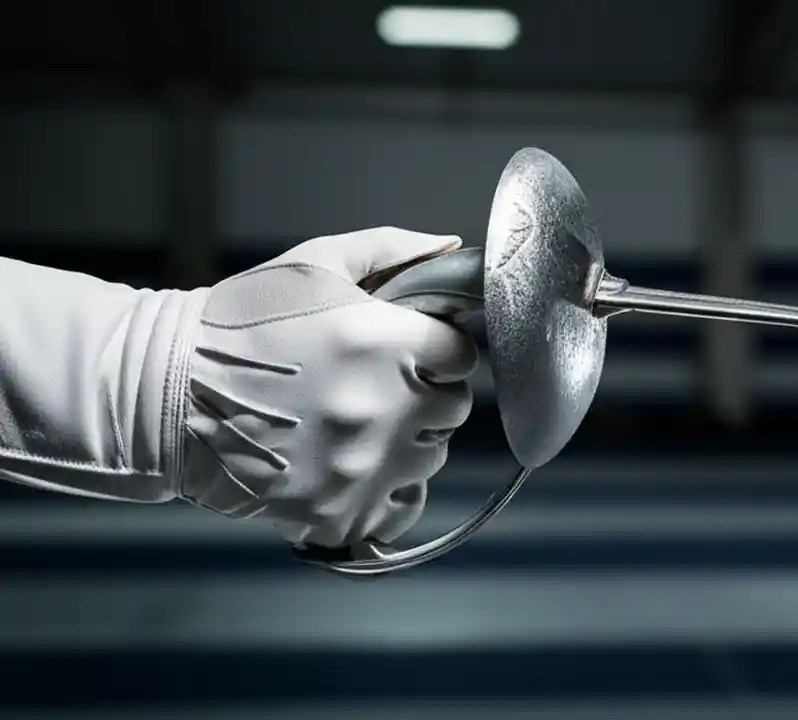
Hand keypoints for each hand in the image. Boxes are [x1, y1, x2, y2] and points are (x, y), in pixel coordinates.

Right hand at [180, 227, 477, 550]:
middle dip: (426, 393)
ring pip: (429, 457)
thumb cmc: (239, 319)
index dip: (440, 349)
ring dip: (405, 441)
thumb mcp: (314, 263)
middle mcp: (384, 409)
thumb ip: (392, 250)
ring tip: (356, 424)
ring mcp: (362, 467)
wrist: (163, 390)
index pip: (461, 355)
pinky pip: (399, 509)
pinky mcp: (337, 512)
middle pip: (452, 408)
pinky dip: (388, 493)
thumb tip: (450, 248)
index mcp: (385, 342)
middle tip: (381, 386)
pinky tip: (359, 469)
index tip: (412, 350)